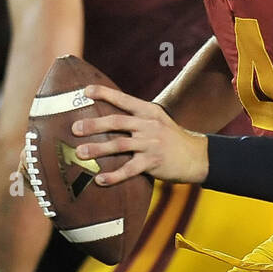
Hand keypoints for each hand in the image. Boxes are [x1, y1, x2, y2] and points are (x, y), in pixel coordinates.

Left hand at [73, 84, 208, 184]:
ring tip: (80, 153)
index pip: (124, 99)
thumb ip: (137, 118)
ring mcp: (151, 144)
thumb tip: (107, 117)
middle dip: (94, 125)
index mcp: (149, 112)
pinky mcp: (153, 163)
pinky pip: (130, 170)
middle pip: (117, 122)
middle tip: (75, 128)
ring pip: (119, 145)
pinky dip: (114, 176)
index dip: (104, 94)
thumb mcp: (158, 121)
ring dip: (98, 150)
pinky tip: (100, 180)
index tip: (86, 91)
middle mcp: (149, 125)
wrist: (197, 156)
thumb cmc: (171, 139)